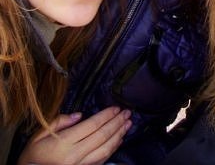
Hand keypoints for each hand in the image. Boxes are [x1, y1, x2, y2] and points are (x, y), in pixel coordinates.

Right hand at [17, 107, 131, 164]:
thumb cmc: (32, 156)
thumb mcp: (38, 135)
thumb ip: (59, 122)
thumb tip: (80, 115)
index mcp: (64, 143)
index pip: (91, 125)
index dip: (106, 115)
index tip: (116, 108)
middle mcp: (74, 156)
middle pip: (102, 136)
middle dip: (117, 123)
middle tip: (128, 112)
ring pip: (105, 150)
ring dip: (119, 135)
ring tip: (128, 124)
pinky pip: (101, 160)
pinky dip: (112, 149)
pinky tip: (119, 140)